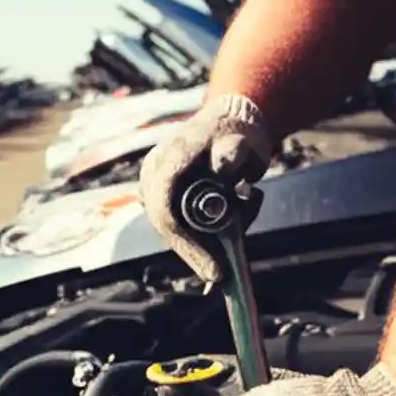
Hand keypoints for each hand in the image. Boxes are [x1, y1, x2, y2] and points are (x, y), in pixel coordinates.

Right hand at [138, 94, 273, 282]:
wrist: (230, 122)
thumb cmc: (237, 132)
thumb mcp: (242, 139)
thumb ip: (233, 152)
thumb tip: (223, 168)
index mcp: (167, 160)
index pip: (165, 212)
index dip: (187, 244)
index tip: (214, 269)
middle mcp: (153, 174)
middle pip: (165, 225)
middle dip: (194, 251)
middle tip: (221, 273)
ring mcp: (154, 185)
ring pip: (171, 228)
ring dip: (201, 242)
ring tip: (233, 242)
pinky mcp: (163, 195)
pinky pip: (177, 223)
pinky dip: (200, 235)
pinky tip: (224, 238)